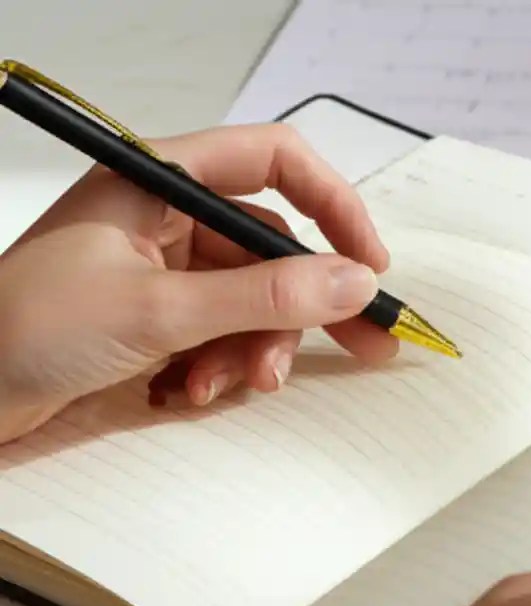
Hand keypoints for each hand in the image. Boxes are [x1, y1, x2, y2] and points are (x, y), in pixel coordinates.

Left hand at [0, 124, 397, 443]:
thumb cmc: (27, 329)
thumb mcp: (161, 310)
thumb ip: (264, 296)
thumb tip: (354, 283)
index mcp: (160, 179)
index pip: (275, 161)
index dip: (334, 204)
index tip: (368, 262)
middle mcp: (165, 214)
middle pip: (272, 245)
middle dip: (303, 305)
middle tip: (364, 347)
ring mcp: (161, 264)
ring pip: (251, 297)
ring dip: (253, 347)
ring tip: (228, 385)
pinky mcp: (154, 311)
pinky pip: (220, 329)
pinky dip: (219, 363)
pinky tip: (187, 391)